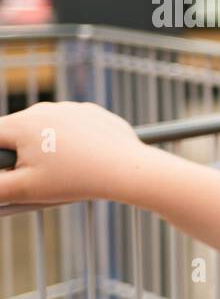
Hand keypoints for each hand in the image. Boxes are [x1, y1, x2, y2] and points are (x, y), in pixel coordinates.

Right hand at [0, 101, 147, 205]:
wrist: (129, 170)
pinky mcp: (94, 114)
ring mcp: (71, 108)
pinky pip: (74, 127)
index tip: (9, 171)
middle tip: (38, 176)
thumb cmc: (75, 180)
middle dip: (20, 154)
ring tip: (64, 170)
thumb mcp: (25, 190)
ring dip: (46, 147)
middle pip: (18, 132)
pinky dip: (74, 141)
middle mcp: (44, 109)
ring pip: (47, 129)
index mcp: (23, 124)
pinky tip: (85, 159)